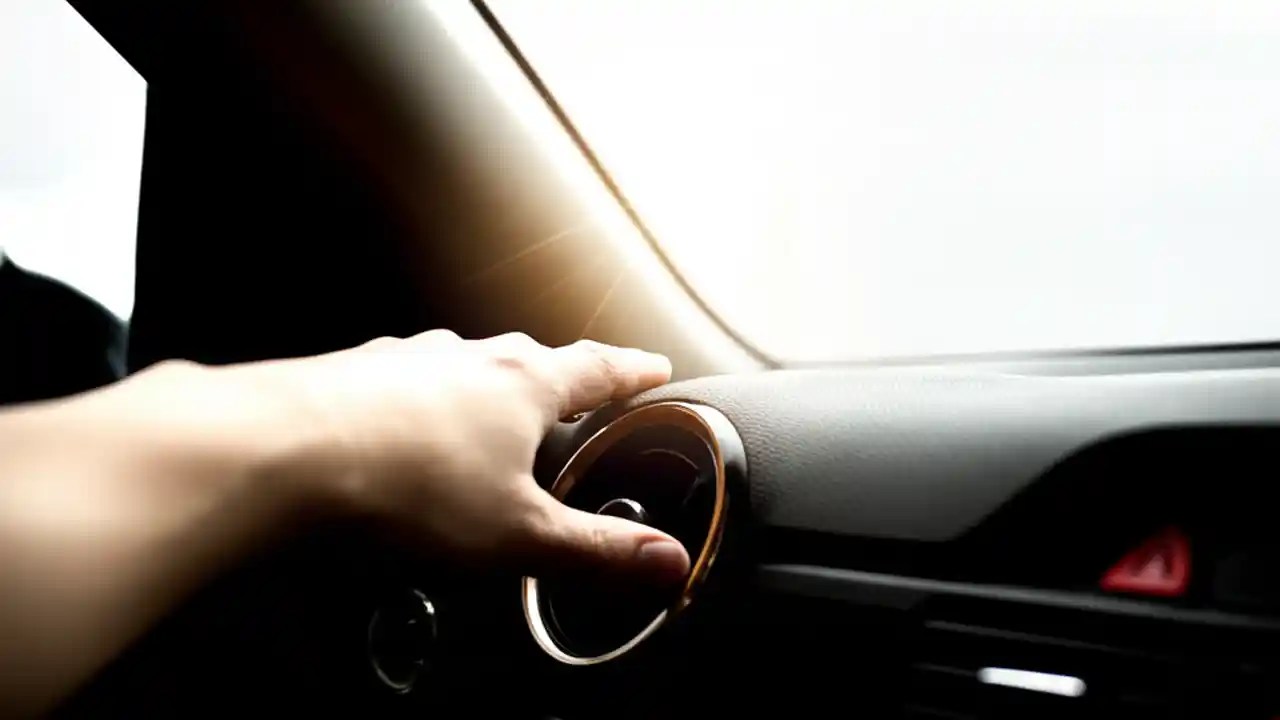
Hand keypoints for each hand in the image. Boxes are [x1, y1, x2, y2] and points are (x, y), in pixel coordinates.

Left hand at [238, 331, 689, 584]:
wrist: (278, 452)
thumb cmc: (405, 485)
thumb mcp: (518, 535)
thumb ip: (596, 551)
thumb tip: (667, 562)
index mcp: (523, 384)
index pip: (599, 369)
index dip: (633, 372)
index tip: (653, 368)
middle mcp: (466, 358)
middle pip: (529, 363)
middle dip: (555, 385)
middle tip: (571, 406)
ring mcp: (403, 361)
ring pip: (460, 372)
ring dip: (479, 397)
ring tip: (482, 436)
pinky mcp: (349, 377)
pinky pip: (399, 390)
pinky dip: (415, 414)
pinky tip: (401, 446)